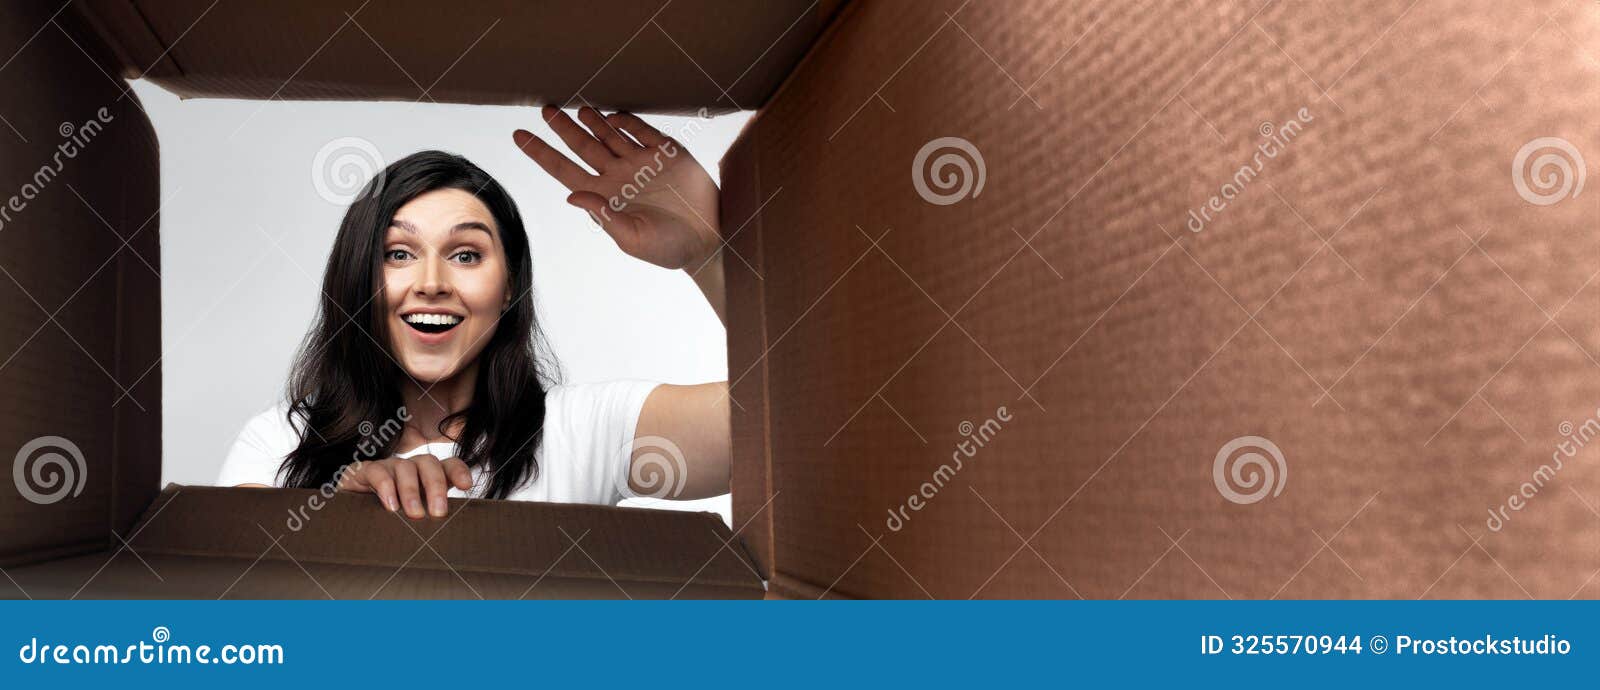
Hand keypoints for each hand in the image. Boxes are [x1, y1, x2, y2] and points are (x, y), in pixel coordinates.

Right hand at [338, 454, 472, 517]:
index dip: (458, 472)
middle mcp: (410, 468)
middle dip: (435, 487)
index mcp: (428, 477)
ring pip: (405, 467)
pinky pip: (377, 471)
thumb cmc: (388, 520)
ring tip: (413, 514)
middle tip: (437, 512)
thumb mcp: (413, 520)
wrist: (350, 518)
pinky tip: (390, 504)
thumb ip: (430, 519)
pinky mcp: (364, 471)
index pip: (448, 466)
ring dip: (411, 491)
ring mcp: (388, 467)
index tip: (466, 486)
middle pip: (429, 464)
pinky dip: (385, 486)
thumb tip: (449, 538)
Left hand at [513, 106, 720, 270]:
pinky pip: (641, 130)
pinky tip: (612, 116)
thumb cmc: (669, 248)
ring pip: (609, 134)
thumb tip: (573, 195)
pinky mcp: (666, 153)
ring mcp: (641, 162)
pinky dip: (626, 121)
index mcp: (605, 196)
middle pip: (582, 146)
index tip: (519, 135)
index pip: (564, 170)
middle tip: (545, 108)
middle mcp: (618, 176)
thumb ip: (604, 215)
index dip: (541, 153)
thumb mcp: (632, 239)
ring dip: (592, 120)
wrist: (709, 240)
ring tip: (577, 107)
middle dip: (563, 127)